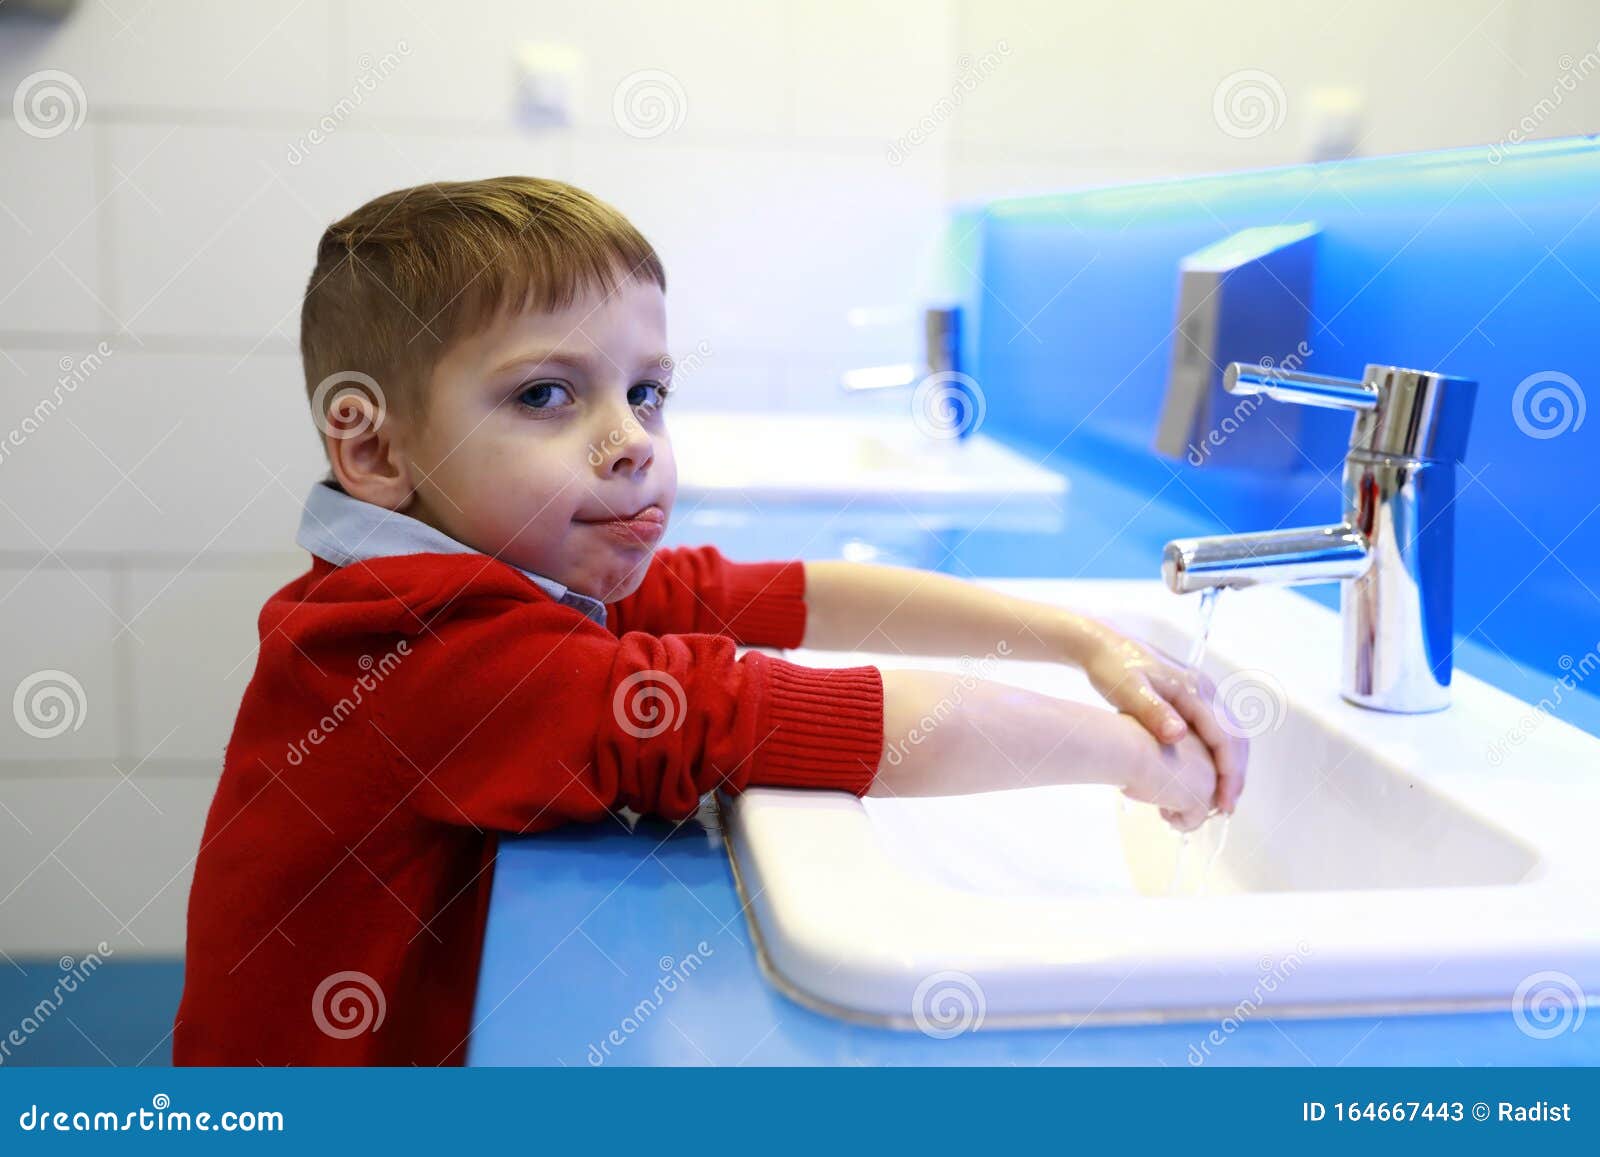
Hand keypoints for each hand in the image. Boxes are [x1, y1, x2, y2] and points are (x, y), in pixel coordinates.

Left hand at [1081, 628, 1246, 813]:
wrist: (1104, 644)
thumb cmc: (1112, 668)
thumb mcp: (1128, 691)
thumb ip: (1153, 712)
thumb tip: (1178, 735)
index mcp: (1194, 690)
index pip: (1224, 737)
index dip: (1228, 772)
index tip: (1223, 802)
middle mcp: (1205, 690)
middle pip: (1235, 737)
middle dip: (1235, 774)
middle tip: (1226, 808)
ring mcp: (1201, 692)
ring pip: (1230, 733)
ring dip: (1230, 765)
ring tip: (1220, 797)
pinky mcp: (1193, 697)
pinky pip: (1218, 729)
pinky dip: (1220, 754)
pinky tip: (1208, 774)